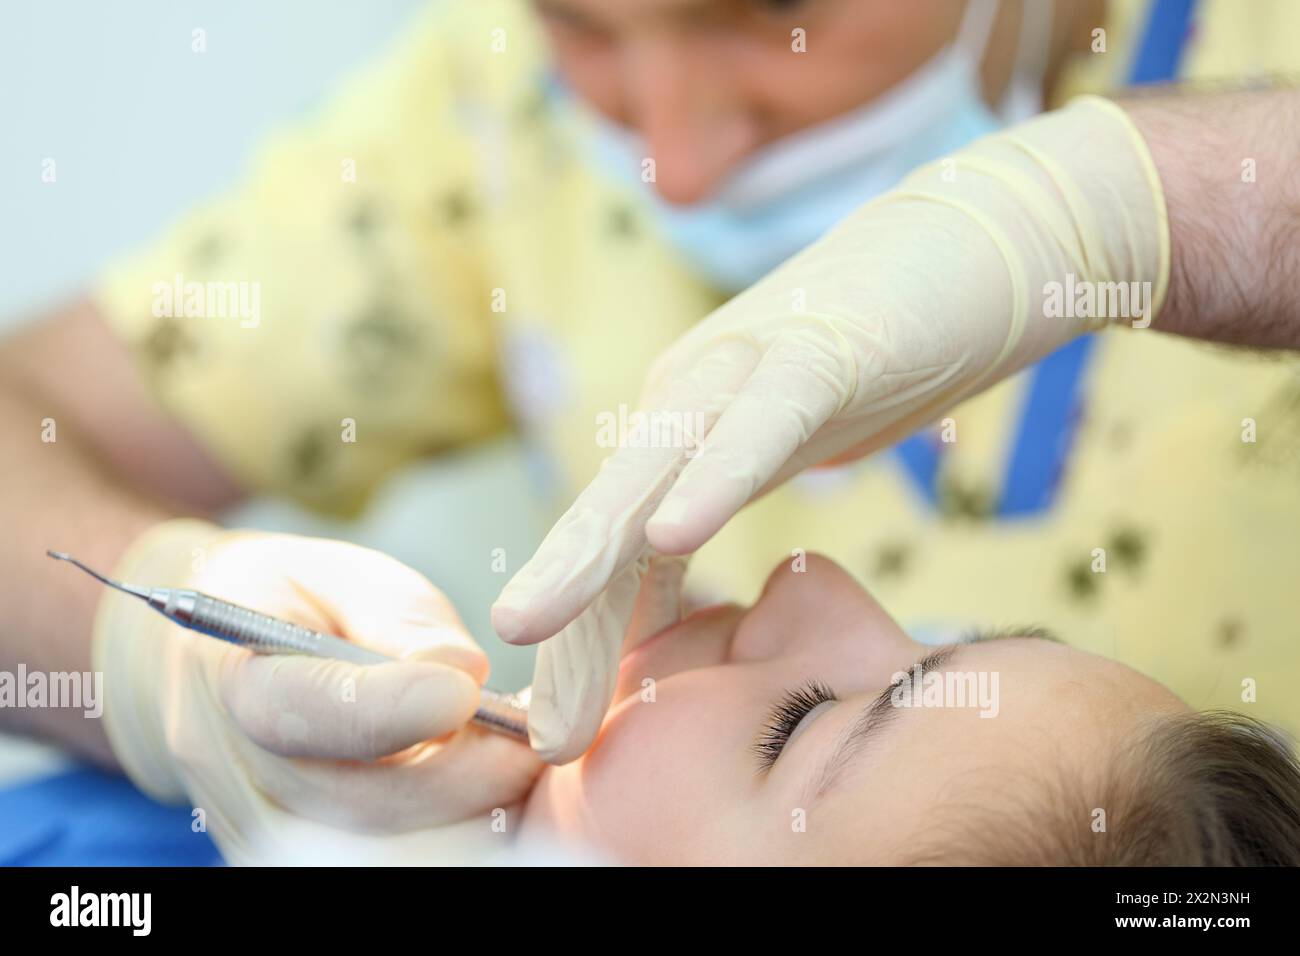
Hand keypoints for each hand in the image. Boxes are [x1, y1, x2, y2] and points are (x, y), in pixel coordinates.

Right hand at [95, 520, 541, 863]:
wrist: (211, 661)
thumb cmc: (296, 603)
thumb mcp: (344, 575)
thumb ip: (400, 617)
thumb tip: (464, 670)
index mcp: (229, 673)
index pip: (298, 710)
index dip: (388, 708)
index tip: (465, 692)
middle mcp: (229, 766)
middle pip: (352, 798)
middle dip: (457, 774)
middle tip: (525, 740)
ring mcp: (254, 824)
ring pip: (375, 844)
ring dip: (459, 806)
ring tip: (509, 757)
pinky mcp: (285, 856)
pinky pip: (379, 857)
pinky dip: (442, 826)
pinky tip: (479, 786)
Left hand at [494, 97, 1168, 761]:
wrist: (982, 237)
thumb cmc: (884, 351)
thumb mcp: (793, 438)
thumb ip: (730, 483)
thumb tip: (690, 569)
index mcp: (686, 431)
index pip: (625, 553)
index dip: (592, 644)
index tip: (560, 734)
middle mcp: (694, 397)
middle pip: (612, 519)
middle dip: (564, 619)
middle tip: (529, 722)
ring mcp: (749, 365)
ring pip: (657, 463)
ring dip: (590, 546)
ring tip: (530, 622)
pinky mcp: (822, 346)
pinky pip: (763, 417)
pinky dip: (719, 473)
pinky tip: (676, 530)